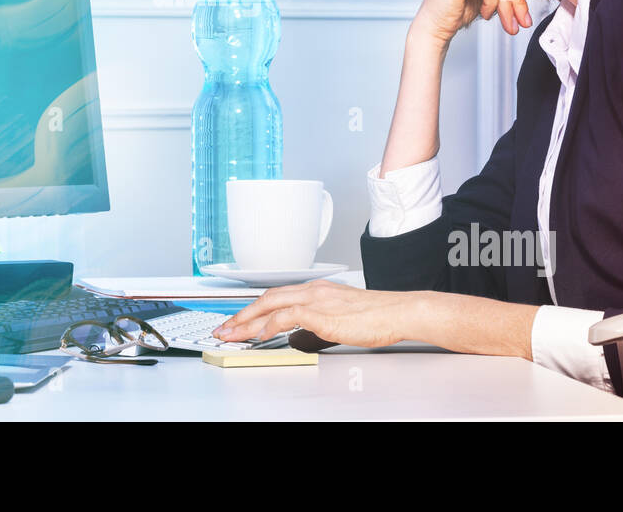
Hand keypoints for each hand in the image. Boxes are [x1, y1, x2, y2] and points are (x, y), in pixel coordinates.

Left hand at [211, 280, 421, 348]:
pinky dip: (269, 325)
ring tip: (232, 334)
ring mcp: (316, 299)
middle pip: (266, 298)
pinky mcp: (322, 312)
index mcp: (317, 289)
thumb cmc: (377, 315)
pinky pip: (287, 316)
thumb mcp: (341, 315)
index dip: (254, 308)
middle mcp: (312, 290)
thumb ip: (320, 319)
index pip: (276, 296)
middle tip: (223, 329)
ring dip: (247, 321)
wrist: (398, 311)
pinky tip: (260, 334)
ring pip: (270, 305)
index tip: (238, 321)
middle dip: (241, 315)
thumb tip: (305, 331)